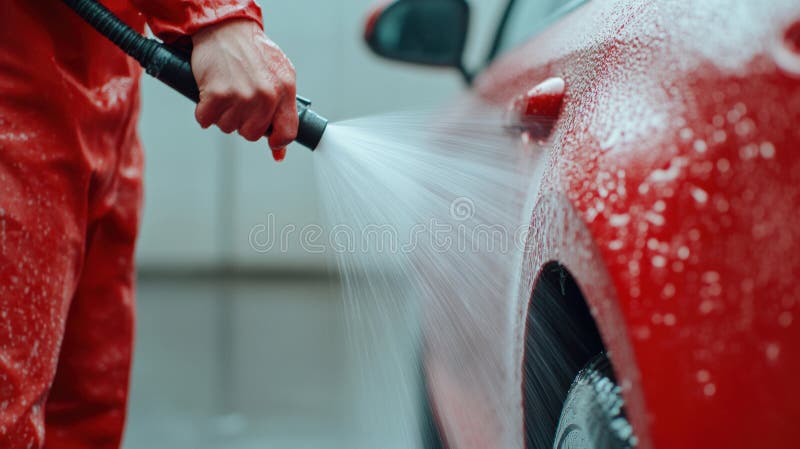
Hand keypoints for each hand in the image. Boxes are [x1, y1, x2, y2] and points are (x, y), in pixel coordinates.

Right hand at [191, 19, 297, 160]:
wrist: (225, 28)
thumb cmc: (252, 51)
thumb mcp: (278, 76)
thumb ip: (283, 110)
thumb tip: (279, 151)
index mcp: (284, 90)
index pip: (288, 132)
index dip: (278, 142)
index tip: (270, 141)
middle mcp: (266, 95)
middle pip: (252, 134)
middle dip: (243, 122)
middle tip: (239, 101)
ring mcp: (242, 95)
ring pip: (228, 128)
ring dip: (223, 115)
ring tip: (226, 92)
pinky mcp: (218, 94)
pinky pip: (206, 120)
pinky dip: (204, 111)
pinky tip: (210, 94)